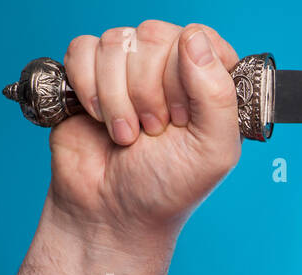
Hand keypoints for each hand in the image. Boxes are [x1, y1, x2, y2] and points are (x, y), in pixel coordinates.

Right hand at [48, 21, 241, 242]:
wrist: (112, 211)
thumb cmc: (169, 187)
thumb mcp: (214, 151)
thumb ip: (219, 95)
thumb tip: (194, 38)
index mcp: (209, 81)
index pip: (200, 38)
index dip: (186, 74)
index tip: (183, 117)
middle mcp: (170, 67)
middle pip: (154, 35)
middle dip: (149, 92)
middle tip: (154, 131)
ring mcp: (128, 66)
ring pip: (117, 42)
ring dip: (118, 98)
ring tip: (128, 134)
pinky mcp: (88, 72)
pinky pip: (82, 49)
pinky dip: (89, 89)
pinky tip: (100, 120)